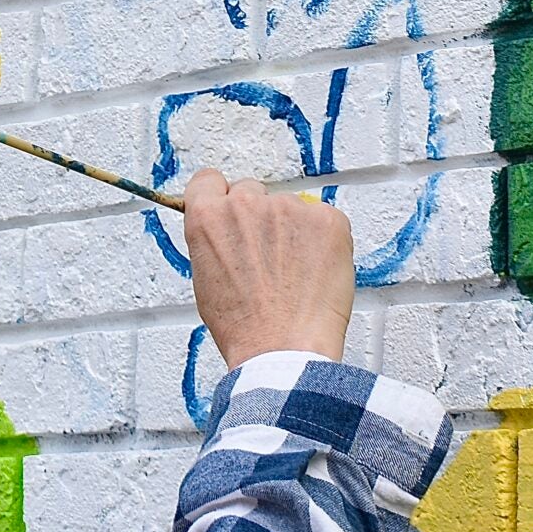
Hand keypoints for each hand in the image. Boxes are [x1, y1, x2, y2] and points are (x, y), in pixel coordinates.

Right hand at [181, 170, 354, 369]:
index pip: (209, 181)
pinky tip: (317, 274)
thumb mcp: (206, 279)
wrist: (284, 351)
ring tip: (295, 276)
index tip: (231, 211)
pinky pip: (325, 220)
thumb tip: (230, 231)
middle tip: (269, 259)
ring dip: (293, 232)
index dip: (221, 198)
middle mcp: (245, 204)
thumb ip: (215, 240)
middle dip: (259, 218)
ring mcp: (289, 208)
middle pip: (252, 192)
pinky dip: (325, 242)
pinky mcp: (327, 219)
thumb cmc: (244, 327)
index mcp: (208, 216)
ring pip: (290, 209)